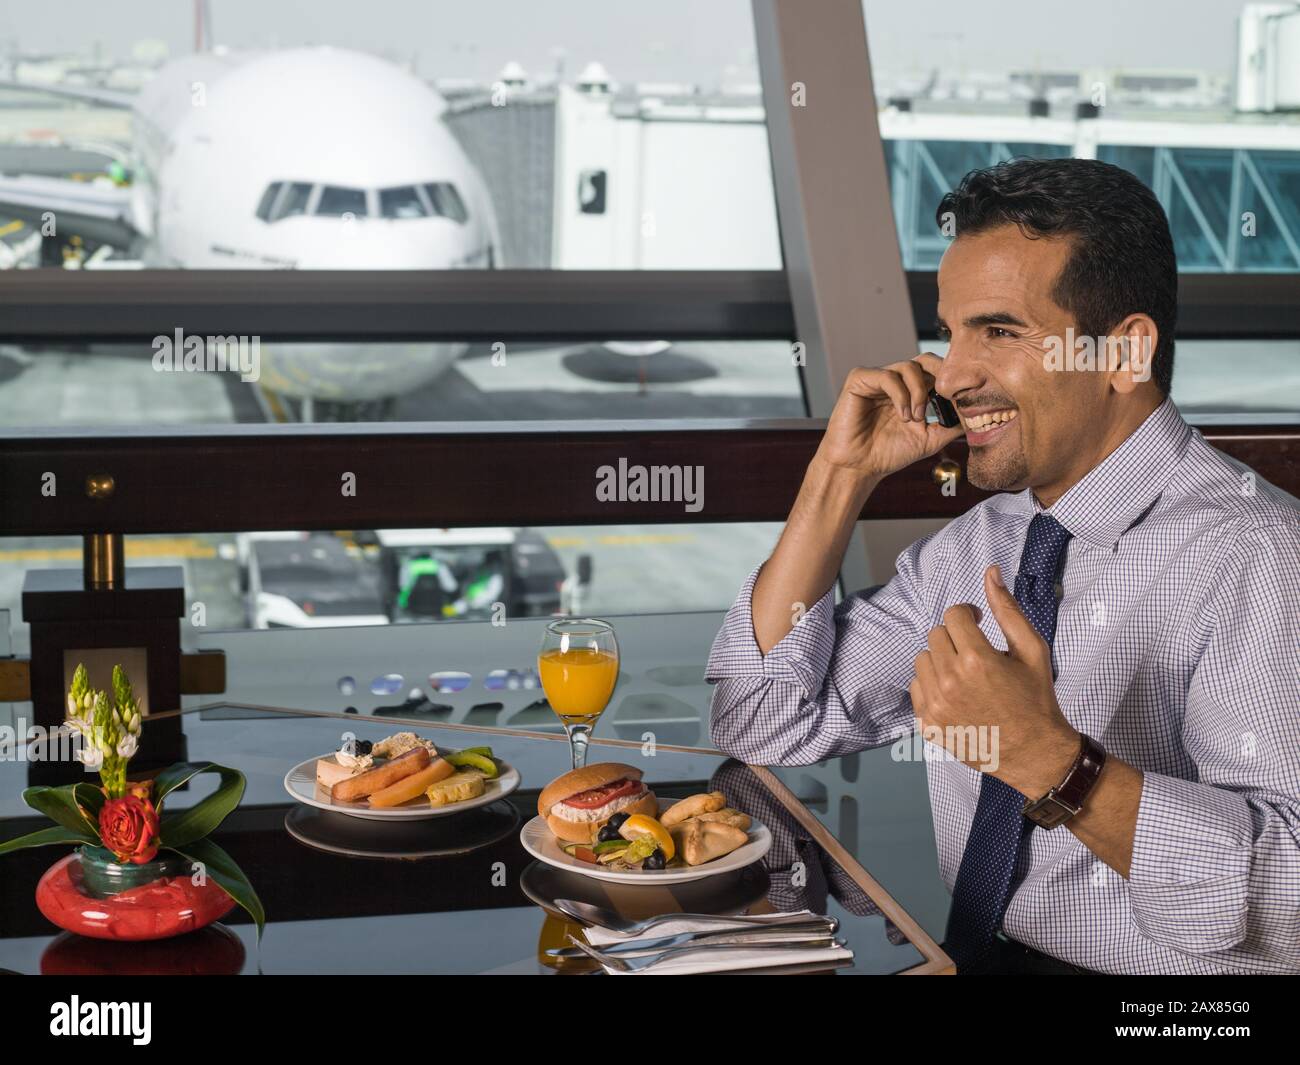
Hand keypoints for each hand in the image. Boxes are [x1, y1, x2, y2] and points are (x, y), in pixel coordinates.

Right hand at [815, 353, 963, 481]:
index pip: (937, 372)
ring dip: (918, 392)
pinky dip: (900, 395)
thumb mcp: (930, 439)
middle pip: (926, 360)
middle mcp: (896, 381)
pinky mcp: (860, 380)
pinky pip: (887, 376)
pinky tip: (902, 415)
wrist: (859, 467)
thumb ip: (952, 425)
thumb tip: (978, 417)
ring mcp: (877, 378)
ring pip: (908, 367)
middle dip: (940, 376)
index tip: (962, 400)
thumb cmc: (889, 453)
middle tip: (945, 397)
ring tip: (915, 418)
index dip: (951, 381)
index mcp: (912, 390)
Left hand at [908, 565, 1079, 797]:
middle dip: (956, 638)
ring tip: (967, 675)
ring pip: (923, 660)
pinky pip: (916, 687)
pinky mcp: (928, 724)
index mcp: (977, 659)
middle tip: (977, 654)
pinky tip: (956, 695)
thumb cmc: (1036, 698)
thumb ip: (1007, 609)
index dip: (968, 615)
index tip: (979, 624)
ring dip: (942, 660)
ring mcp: (936, 705)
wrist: (1034, 752)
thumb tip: (991, 571)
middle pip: (936, 635)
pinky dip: (932, 686)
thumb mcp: (1032, 650)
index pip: (953, 615)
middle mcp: (951, 681)